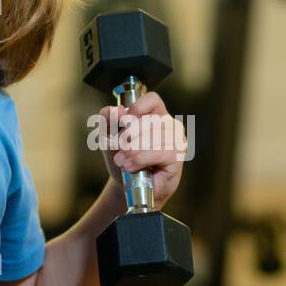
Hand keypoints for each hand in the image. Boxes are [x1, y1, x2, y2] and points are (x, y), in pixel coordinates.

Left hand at [97, 92, 186, 210]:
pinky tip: (132, 166)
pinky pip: (160, 153)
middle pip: (149, 121)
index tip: (124, 121)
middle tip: (117, 148)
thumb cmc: (121, 157)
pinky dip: (142, 159)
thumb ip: (108, 118)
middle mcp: (168, 124)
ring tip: (122, 161)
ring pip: (154, 137)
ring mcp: (176, 140)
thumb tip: (118, 110)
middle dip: (127, 136)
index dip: (137, 108)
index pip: (152, 99)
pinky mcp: (178, 157)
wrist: (127, 185)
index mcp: (154, 113)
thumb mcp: (107, 136)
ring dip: (133, 150)